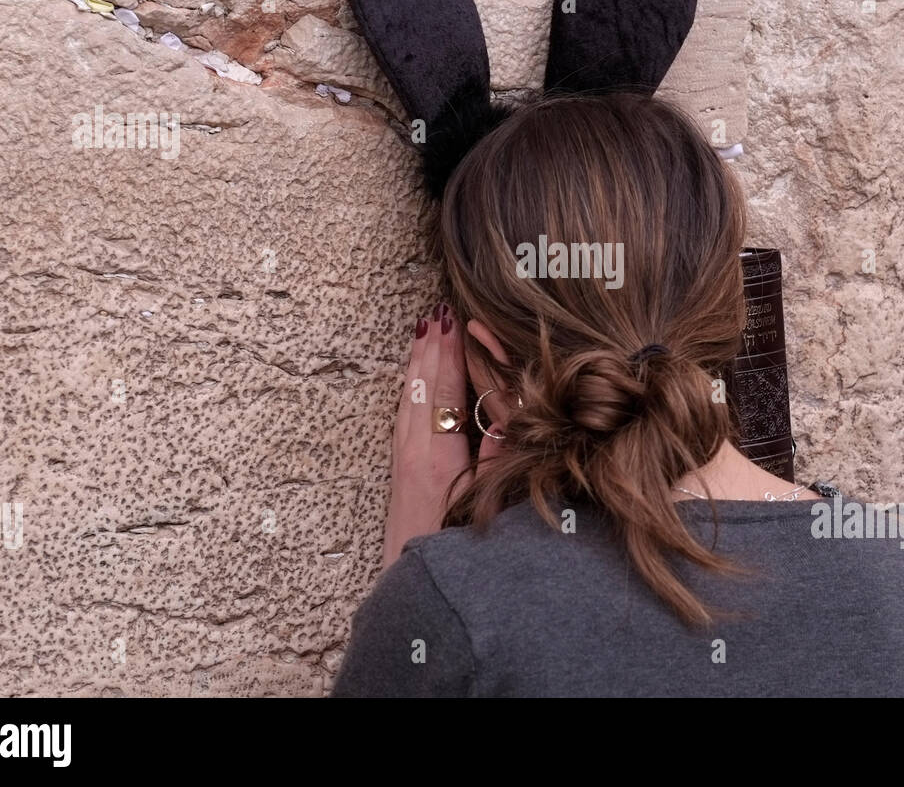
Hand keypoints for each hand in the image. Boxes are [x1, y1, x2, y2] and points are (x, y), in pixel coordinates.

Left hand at [382, 303, 504, 565]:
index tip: (455, 322)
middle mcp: (413, 454)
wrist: (408, 592)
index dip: (450, 355)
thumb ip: (496, 457)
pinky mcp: (398, 474)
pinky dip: (410, 389)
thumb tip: (505, 413)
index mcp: (436, 457)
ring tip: (423, 333)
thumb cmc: (452, 551)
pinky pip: (404, 417)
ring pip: (408, 401)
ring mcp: (401, 463)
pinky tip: (414, 381)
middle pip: (420, 388)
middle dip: (430, 349)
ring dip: (416, 365)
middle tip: (438, 312)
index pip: (443, 391)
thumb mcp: (485, 502)